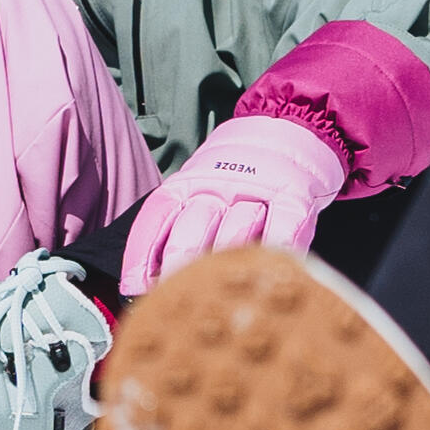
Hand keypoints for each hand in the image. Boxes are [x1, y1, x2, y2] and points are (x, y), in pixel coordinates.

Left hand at [120, 115, 347, 289]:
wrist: (288, 128)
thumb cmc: (238, 179)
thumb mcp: (200, 191)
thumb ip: (176, 229)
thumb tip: (147, 285)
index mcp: (187, 185)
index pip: (156, 215)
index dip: (141, 254)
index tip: (134, 287)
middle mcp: (217, 185)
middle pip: (192, 229)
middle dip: (180, 268)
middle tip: (177, 300)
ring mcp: (257, 189)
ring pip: (235, 230)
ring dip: (226, 265)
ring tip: (218, 299)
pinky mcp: (295, 195)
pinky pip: (284, 225)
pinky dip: (276, 251)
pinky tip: (266, 273)